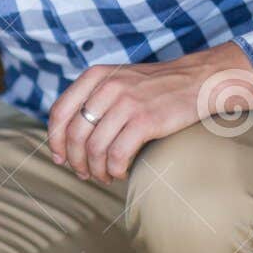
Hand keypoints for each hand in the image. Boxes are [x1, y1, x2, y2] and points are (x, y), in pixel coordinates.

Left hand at [46, 43, 252, 184]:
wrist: (198, 80)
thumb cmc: (155, 87)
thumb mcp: (117, 81)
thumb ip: (92, 100)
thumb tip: (66, 138)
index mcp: (95, 76)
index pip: (59, 112)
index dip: (54, 141)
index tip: (60, 158)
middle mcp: (107, 87)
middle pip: (74, 135)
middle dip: (76, 161)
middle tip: (85, 173)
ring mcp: (126, 103)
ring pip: (93, 149)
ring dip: (95, 170)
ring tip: (105, 176)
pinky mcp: (145, 121)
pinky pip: (117, 155)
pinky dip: (114, 170)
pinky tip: (120, 172)